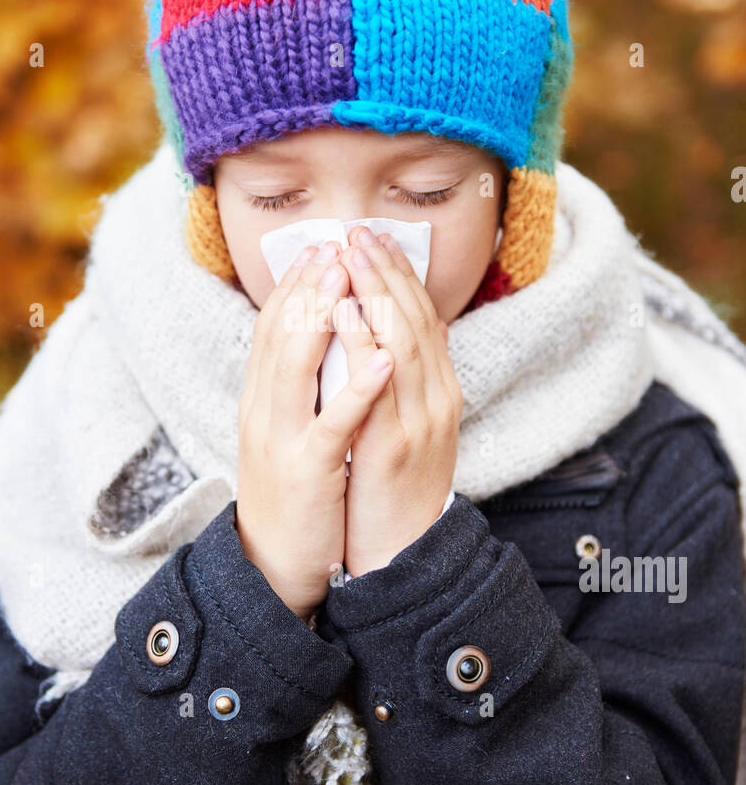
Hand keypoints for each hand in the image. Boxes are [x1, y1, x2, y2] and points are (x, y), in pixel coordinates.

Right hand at [235, 241, 395, 620]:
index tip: (322, 247)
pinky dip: (355, 388)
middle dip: (308, 284)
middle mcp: (264, 411)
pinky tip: (378, 358)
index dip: (296, 284)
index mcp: (262, 399)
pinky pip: (333, 423)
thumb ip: (304, 388)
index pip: (274, 328)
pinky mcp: (308, 470)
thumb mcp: (291, 430)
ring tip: (347, 277)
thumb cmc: (293, 493)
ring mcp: (282, 439)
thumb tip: (326, 342)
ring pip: (297, 367)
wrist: (273, 564)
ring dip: (323, 317)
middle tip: (335, 242)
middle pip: (281, 334)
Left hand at [332, 227, 462, 576]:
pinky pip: (378, 384)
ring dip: (376, 291)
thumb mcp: (407, 427)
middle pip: (416, 318)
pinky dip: (362, 341)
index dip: (401, 274)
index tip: (375, 237)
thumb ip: (402, 383)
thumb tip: (388, 338)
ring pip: (402, 340)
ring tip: (351, 252)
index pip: (423, 317)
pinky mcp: (392, 445)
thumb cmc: (395, 490)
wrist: (403, 555)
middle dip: (387, 269)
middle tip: (359, 229)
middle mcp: (437, 399)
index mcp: (439, 391)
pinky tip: (344, 311)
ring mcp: (418, 421)